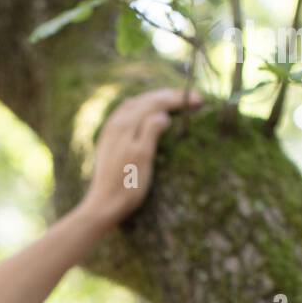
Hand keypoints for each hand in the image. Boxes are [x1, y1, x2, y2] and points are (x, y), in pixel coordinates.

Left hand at [79, 87, 201, 230]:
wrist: (104, 205)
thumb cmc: (127, 185)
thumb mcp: (142, 157)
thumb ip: (151, 131)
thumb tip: (163, 115)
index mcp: (126, 124)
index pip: (155, 102)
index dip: (177, 99)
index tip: (198, 100)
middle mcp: (116, 122)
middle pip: (146, 100)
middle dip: (169, 97)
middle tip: (192, 98)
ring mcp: (110, 130)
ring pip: (136, 105)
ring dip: (156, 100)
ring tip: (174, 101)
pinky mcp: (109, 140)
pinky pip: (127, 114)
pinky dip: (142, 108)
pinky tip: (147, 113)